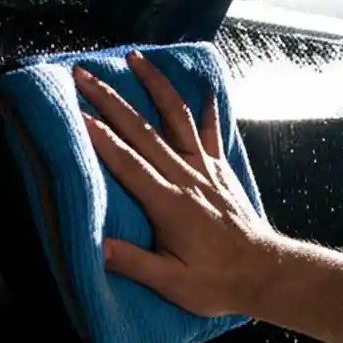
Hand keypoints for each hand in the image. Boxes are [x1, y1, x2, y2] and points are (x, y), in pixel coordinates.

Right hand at [73, 51, 279, 316]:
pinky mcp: (221, 170)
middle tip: (83, 74)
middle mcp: (186, 177)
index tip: (75, 111)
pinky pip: (211, 131)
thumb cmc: (216, 283)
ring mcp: (206, 169)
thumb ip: (133, 263)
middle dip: (110, 99)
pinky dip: (207, 107)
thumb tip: (95, 246)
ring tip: (135, 57)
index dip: (99, 136)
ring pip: (176, 117)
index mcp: (168, 203)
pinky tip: (206, 87)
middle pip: (142, 130)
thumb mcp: (172, 284)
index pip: (127, 162)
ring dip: (155, 84)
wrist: (266, 275)